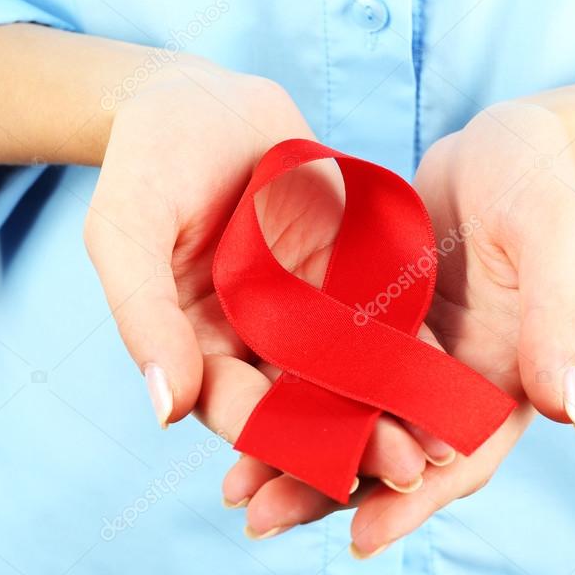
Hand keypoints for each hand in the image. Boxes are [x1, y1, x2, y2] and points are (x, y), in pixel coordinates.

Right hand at [83, 59, 443, 492]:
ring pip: (352, 373)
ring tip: (447, 437)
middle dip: (357, 439)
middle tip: (412, 469)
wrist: (201, 101)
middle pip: (308, 405)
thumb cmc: (148, 161)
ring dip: (395, 407)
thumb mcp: (127, 229)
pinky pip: (380, 317)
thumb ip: (143, 315)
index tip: (335, 473)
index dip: (286, 444)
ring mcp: (304, 313)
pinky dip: (410, 345)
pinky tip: (447, 368)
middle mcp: (257, 343)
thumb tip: (166, 409)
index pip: (242, 411)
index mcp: (199, 349)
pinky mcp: (343, 277)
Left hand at [231, 101, 574, 553]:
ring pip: (350, 418)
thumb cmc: (546, 188)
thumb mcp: (557, 247)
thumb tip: (572, 415)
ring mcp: (411, 357)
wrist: (510, 142)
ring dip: (296, 454)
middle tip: (260, 523)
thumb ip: (556, 326)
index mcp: (502, 382)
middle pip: (390, 454)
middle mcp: (452, 383)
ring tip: (234, 489)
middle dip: (329, 492)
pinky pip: (329, 368)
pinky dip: (290, 392)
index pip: (459, 459)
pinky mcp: (376, 324)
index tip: (359, 539)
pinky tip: (238, 408)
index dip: (412, 501)